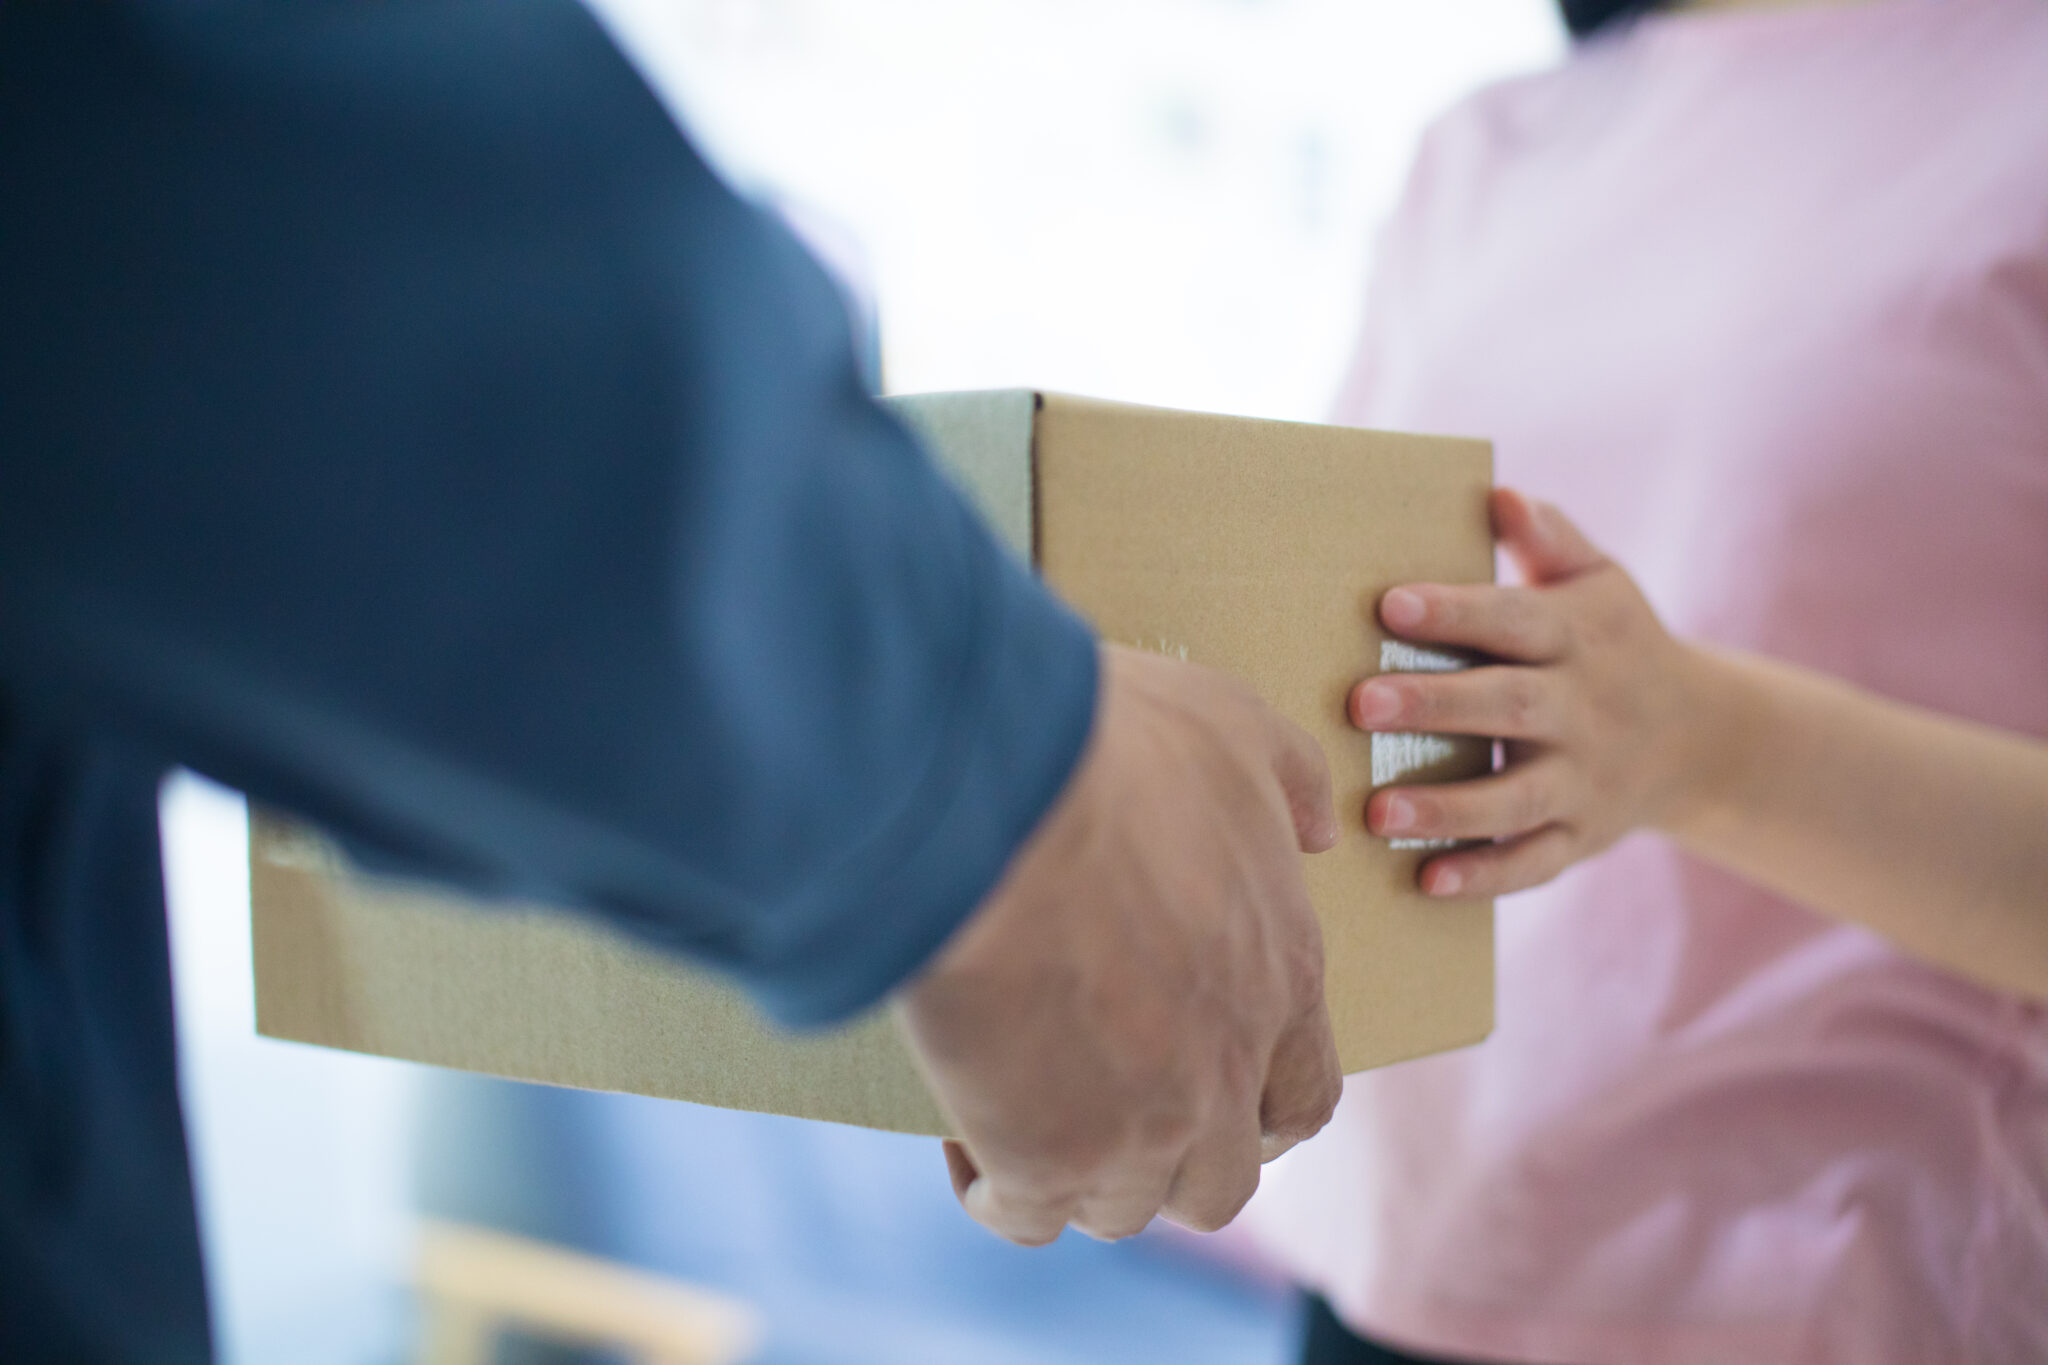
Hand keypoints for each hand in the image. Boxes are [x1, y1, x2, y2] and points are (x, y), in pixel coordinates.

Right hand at [894, 643, 1342, 1245]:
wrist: (995, 796)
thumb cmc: (1110, 750)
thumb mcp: (1232, 725)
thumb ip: (1287, 779)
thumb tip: (1316, 830)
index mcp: (1281, 978)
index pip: (1304, 1098)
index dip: (1257, 1109)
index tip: (1199, 1083)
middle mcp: (1224, 1071)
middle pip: (1219, 1186)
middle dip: (1166, 1161)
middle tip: (1101, 1106)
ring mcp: (1138, 1126)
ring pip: (1121, 1211)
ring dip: (1080, 1175)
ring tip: (1022, 1109)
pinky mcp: (1042, 1154)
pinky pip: (1026, 1217)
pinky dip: (996, 1190)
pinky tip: (961, 1134)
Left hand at [1349, 488, 1708, 897]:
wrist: (1703, 737)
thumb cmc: (1616, 642)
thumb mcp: (1600, 581)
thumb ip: (1550, 539)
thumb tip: (1500, 495)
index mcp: (1578, 637)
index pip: (1514, 619)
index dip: (1455, 611)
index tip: (1389, 605)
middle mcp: (1584, 710)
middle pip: (1509, 705)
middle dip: (1436, 706)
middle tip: (1359, 703)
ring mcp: (1584, 780)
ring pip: (1517, 799)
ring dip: (1447, 809)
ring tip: (1377, 811)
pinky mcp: (1581, 838)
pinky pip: (1535, 863)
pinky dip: (1484, 875)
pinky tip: (1425, 881)